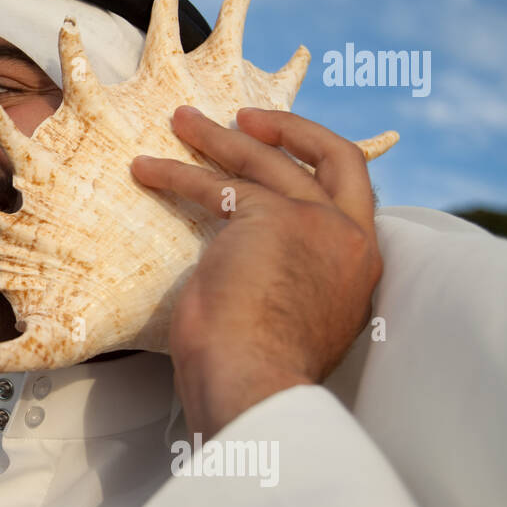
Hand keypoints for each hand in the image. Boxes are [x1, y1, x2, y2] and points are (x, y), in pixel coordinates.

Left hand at [131, 105, 381, 437]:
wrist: (257, 388)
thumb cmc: (260, 372)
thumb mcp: (294, 317)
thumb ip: (293, 281)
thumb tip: (256, 275)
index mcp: (360, 265)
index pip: (353, 195)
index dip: (319, 164)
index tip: (285, 151)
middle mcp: (348, 236)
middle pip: (332, 155)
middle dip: (289, 128)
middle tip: (244, 117)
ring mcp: (313, 222)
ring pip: (264, 161)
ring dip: (217, 137)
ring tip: (180, 123)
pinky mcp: (267, 218)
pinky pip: (215, 185)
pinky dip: (175, 174)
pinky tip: (147, 169)